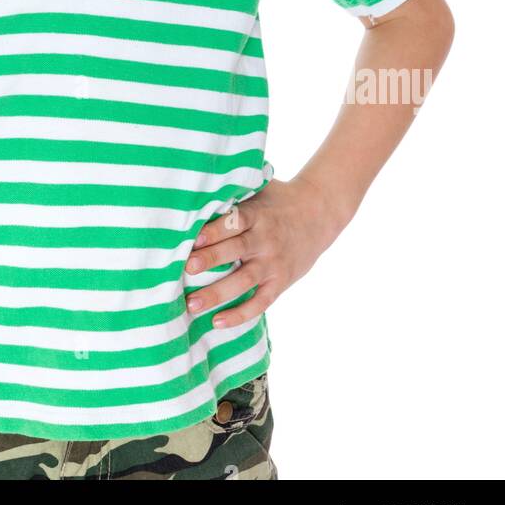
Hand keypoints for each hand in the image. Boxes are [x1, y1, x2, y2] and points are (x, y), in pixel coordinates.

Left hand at [183, 177, 344, 327]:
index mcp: (258, 215)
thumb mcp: (261, 188)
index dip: (215, 230)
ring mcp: (273, 263)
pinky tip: (217, 322)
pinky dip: (240, 314)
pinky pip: (260, 302)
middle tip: (185, 269)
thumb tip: (198, 182)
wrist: (319, 214)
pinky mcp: (280, 282)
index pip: (235, 222)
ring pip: (243, 281)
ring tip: (192, 304)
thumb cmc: (279, 199)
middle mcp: (265, 240)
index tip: (193, 238)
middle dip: (210, 260)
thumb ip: (235, 190)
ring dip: (217, 294)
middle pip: (235, 251)